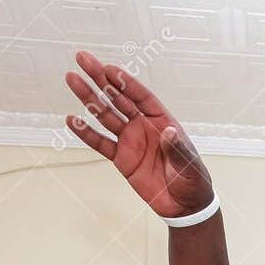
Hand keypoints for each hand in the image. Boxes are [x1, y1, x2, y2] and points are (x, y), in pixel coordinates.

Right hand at [65, 50, 214, 218]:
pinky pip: (100, 143)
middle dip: (100, 78)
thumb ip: (176, 148)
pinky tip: (72, 120)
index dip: (125, 82)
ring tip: (72, 79)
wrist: (184, 205)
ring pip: (105, 115)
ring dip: (89, 98)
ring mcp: (130, 140)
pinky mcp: (121, 158)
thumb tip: (168, 132)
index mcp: (161, 120)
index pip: (141, 96)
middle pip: (118, 98)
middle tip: (83, 58)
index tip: (109, 68)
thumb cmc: (192, 180)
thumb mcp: (188, 164)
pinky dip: (86, 133)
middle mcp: (143, 126)